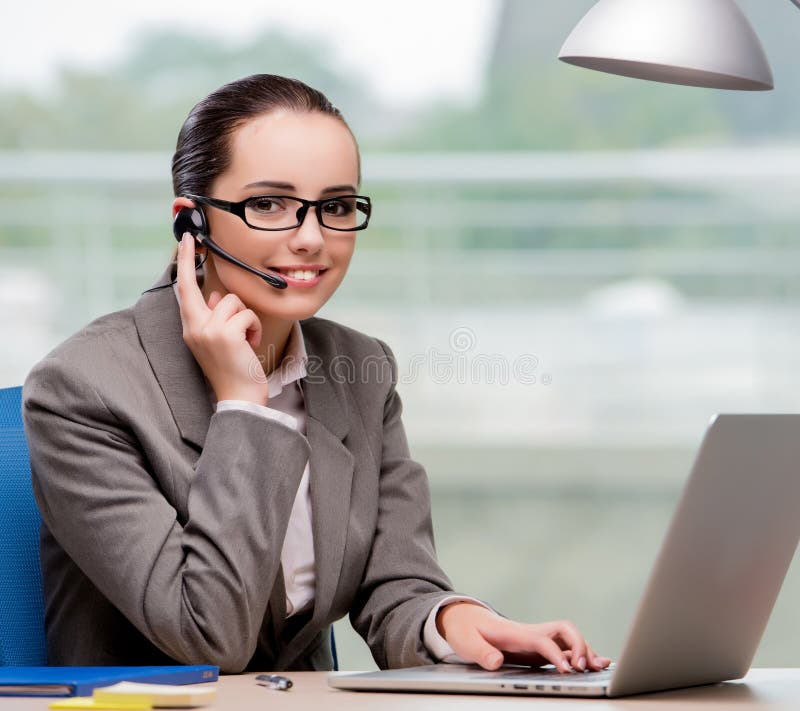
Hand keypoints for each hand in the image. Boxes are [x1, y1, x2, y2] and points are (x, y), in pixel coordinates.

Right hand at [176, 231, 268, 404]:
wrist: (239, 397)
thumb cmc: (233, 368)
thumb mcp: (218, 341)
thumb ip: (214, 316)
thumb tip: (214, 296)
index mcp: (191, 328)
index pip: (183, 291)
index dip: (183, 264)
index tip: (185, 241)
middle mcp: (194, 327)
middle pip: (194, 288)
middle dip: (189, 259)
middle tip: (193, 237)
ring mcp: (208, 331)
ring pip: (232, 301)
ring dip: (246, 316)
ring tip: (246, 338)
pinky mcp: (226, 335)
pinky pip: (247, 314)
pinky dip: (255, 327)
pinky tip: (252, 344)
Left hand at [436, 602, 611, 672]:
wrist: (465, 619)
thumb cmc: (466, 630)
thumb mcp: (466, 641)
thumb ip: (480, 652)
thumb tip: (496, 662)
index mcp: (515, 632)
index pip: (542, 640)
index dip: (556, 654)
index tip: (566, 669)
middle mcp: (531, 633)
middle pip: (564, 631)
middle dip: (579, 646)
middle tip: (584, 668)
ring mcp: (537, 639)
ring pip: (569, 639)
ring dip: (585, 651)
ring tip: (599, 668)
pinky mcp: (539, 648)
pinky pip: (565, 650)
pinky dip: (581, 656)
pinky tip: (593, 665)